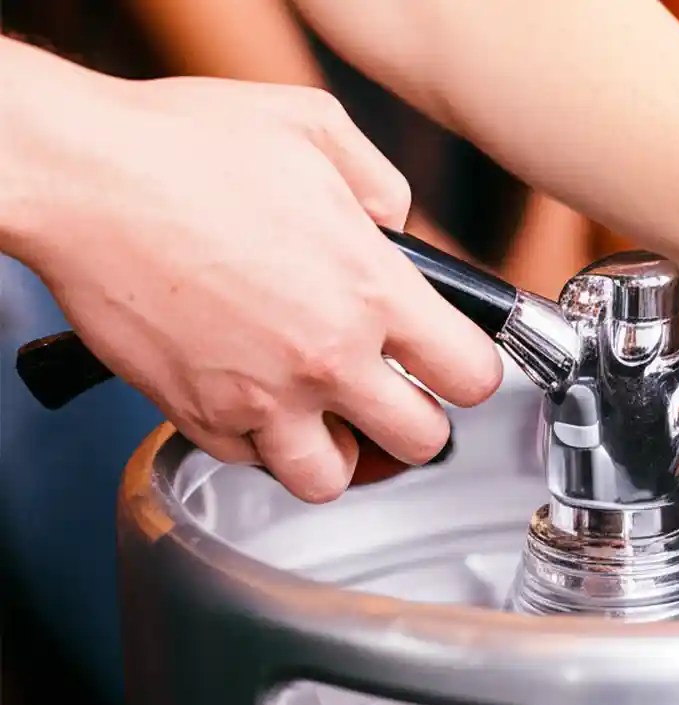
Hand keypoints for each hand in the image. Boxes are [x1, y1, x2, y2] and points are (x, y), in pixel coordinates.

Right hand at [18, 73, 501, 501]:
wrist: (81, 180)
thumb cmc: (184, 148)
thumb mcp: (315, 128)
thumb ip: (381, 184)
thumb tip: (398, 225)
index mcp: (372, 290)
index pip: (472, 375)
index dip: (472, 371)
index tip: (456, 365)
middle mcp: (326, 356)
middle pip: (421, 443)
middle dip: (418, 421)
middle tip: (398, 395)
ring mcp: (261, 397)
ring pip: (332, 479)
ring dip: (341, 452)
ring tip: (329, 415)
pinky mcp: (199, 416)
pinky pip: (251, 463)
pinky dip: (261, 444)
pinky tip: (258, 399)